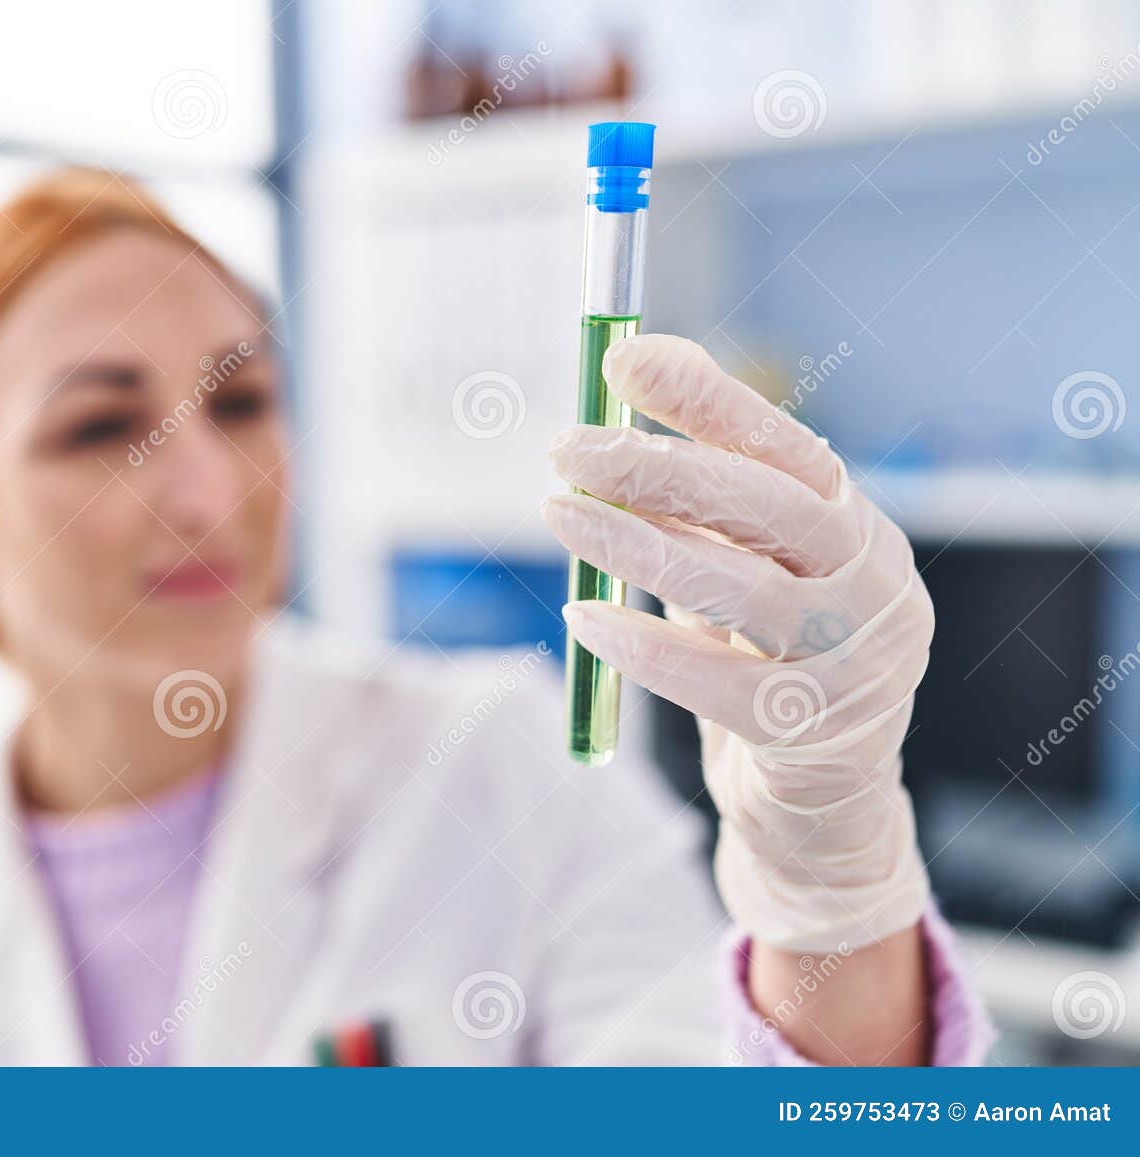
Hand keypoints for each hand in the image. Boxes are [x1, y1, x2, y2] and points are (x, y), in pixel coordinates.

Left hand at [543, 334, 932, 952]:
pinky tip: (584, 618)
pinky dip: (643, 646)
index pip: (786, 447)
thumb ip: (698, 493)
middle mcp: (874, 587)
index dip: (707, 399)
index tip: (624, 360)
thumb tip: (624, 381)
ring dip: (638, 544)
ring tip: (558, 513)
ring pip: (741, 589)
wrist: (819, 809)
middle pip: (766, 507)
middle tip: (567, 448)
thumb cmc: (764, 663)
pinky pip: (717, 683)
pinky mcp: (814, 735)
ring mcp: (856, 665)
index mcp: (859, 530)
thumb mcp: (741, 569)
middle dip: (658, 467)